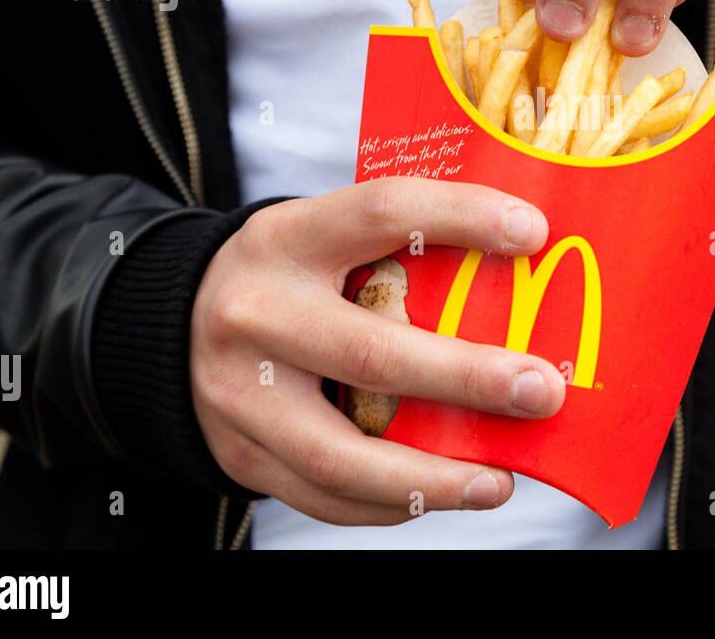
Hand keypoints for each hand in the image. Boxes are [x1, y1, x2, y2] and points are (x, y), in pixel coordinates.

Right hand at [190, 177, 564, 524]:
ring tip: (501, 481)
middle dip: (467, 378)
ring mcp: (240, 394)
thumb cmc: (291, 276)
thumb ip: (400, 250)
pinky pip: (325, 496)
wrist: (174, 324)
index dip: (461, 217)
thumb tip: (525, 271)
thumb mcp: (324, 235)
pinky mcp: (240, 454)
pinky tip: (446, 492)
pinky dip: (394, 503)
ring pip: (342, 453)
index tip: (534, 232)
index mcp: (289, 238)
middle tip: (540, 391)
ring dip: (433, 476)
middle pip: (370, 353)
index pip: (381, 212)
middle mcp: (256, 313)